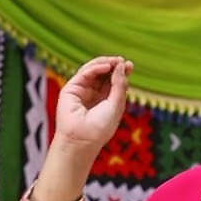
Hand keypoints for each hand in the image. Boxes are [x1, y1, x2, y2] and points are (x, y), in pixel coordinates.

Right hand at [29, 56, 133, 200]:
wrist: (82, 140)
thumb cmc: (100, 128)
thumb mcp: (116, 105)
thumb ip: (119, 85)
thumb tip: (121, 65)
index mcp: (106, 100)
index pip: (114, 82)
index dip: (121, 72)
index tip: (129, 65)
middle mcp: (94, 94)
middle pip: (104, 74)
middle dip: (114, 66)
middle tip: (123, 61)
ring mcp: (82, 90)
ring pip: (93, 71)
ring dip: (105, 64)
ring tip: (116, 61)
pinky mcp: (71, 88)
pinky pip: (84, 74)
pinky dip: (95, 68)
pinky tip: (106, 67)